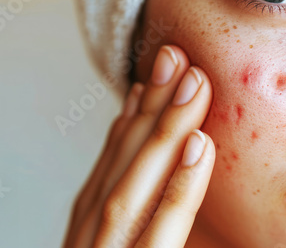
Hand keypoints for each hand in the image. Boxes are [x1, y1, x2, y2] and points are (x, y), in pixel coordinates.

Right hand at [63, 45, 214, 247]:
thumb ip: (133, 230)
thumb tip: (163, 170)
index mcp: (86, 235)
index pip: (109, 168)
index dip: (131, 120)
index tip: (150, 78)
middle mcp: (90, 238)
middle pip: (121, 165)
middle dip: (149, 108)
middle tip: (175, 56)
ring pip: (137, 184)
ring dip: (166, 128)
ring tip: (194, 83)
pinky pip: (162, 229)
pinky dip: (180, 186)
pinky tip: (199, 145)